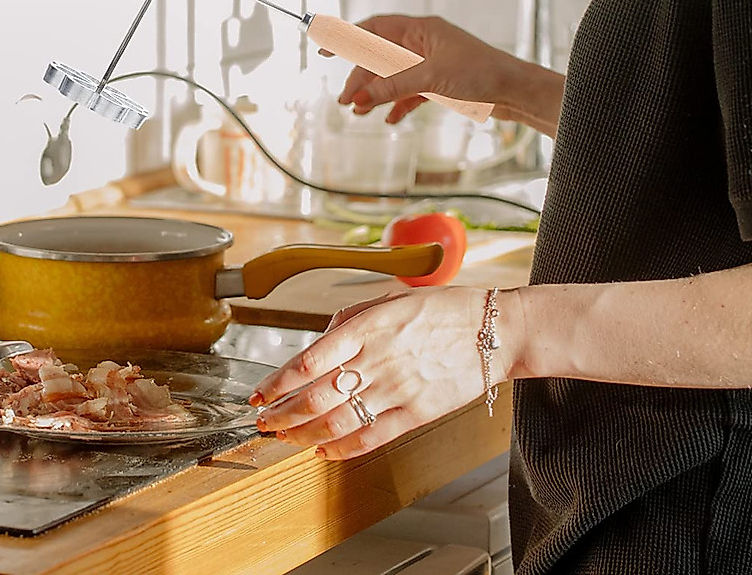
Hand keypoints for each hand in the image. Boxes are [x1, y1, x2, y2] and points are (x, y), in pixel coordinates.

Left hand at [249, 286, 517, 460]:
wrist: (492, 330)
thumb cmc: (441, 309)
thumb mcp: (388, 299)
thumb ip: (349, 321)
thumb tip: (318, 343)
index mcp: (367, 327)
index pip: (307, 361)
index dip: (276, 382)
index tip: (259, 393)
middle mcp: (377, 359)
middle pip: (316, 396)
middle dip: (282, 413)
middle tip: (263, 422)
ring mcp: (396, 389)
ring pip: (338, 421)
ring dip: (304, 434)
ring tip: (285, 438)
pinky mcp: (416, 413)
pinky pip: (371, 437)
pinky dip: (342, 449)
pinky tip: (325, 451)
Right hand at [335, 15, 514, 124]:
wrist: (516, 92)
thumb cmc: (481, 73)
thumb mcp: (431, 79)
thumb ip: (392, 87)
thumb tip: (358, 97)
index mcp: (420, 29)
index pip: (374, 28)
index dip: (346, 36)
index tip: (323, 47)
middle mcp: (423, 43)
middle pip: (380, 57)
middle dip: (361, 78)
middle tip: (346, 100)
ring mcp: (431, 64)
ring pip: (393, 77)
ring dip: (376, 94)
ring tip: (359, 113)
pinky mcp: (440, 84)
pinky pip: (409, 92)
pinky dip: (397, 104)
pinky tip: (389, 119)